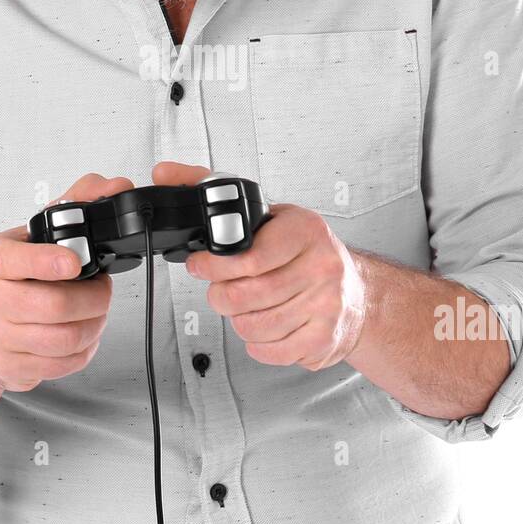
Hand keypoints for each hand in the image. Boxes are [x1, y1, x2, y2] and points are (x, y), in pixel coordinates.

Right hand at [0, 173, 134, 391]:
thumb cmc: (11, 277)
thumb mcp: (31, 234)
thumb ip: (73, 204)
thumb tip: (113, 185)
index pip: (13, 261)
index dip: (48, 262)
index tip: (75, 263)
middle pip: (55, 306)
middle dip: (95, 297)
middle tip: (102, 288)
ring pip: (65, 338)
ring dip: (95, 323)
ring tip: (96, 309)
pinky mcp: (10, 368)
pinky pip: (64, 364)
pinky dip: (85, 348)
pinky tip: (83, 333)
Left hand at [152, 161, 366, 369]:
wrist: (358, 292)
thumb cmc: (304, 251)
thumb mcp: (269, 213)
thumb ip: (211, 189)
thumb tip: (165, 173)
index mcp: (305, 230)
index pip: (248, 257)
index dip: (213, 266)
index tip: (199, 266)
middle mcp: (321, 266)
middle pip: (245, 296)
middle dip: (220, 296)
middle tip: (221, 288)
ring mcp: (326, 304)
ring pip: (253, 326)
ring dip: (239, 320)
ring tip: (247, 305)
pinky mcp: (324, 338)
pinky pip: (270, 350)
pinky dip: (258, 343)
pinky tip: (266, 324)